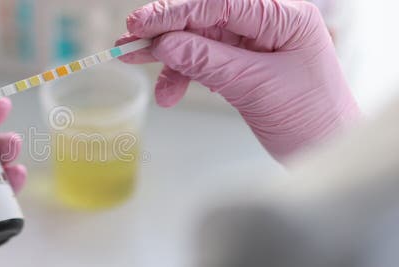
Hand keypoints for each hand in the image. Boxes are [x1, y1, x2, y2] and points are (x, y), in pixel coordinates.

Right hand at [116, 0, 359, 161]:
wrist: (329, 152)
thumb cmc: (312, 118)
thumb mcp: (255, 87)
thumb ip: (208, 61)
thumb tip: (165, 44)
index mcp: (284, 17)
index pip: (220, 3)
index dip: (176, 12)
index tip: (142, 23)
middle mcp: (268, 24)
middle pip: (205, 18)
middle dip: (166, 31)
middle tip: (130, 41)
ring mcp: (254, 45)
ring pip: (198, 40)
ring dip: (169, 57)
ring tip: (139, 66)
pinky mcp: (243, 66)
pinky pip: (203, 61)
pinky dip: (182, 75)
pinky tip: (168, 92)